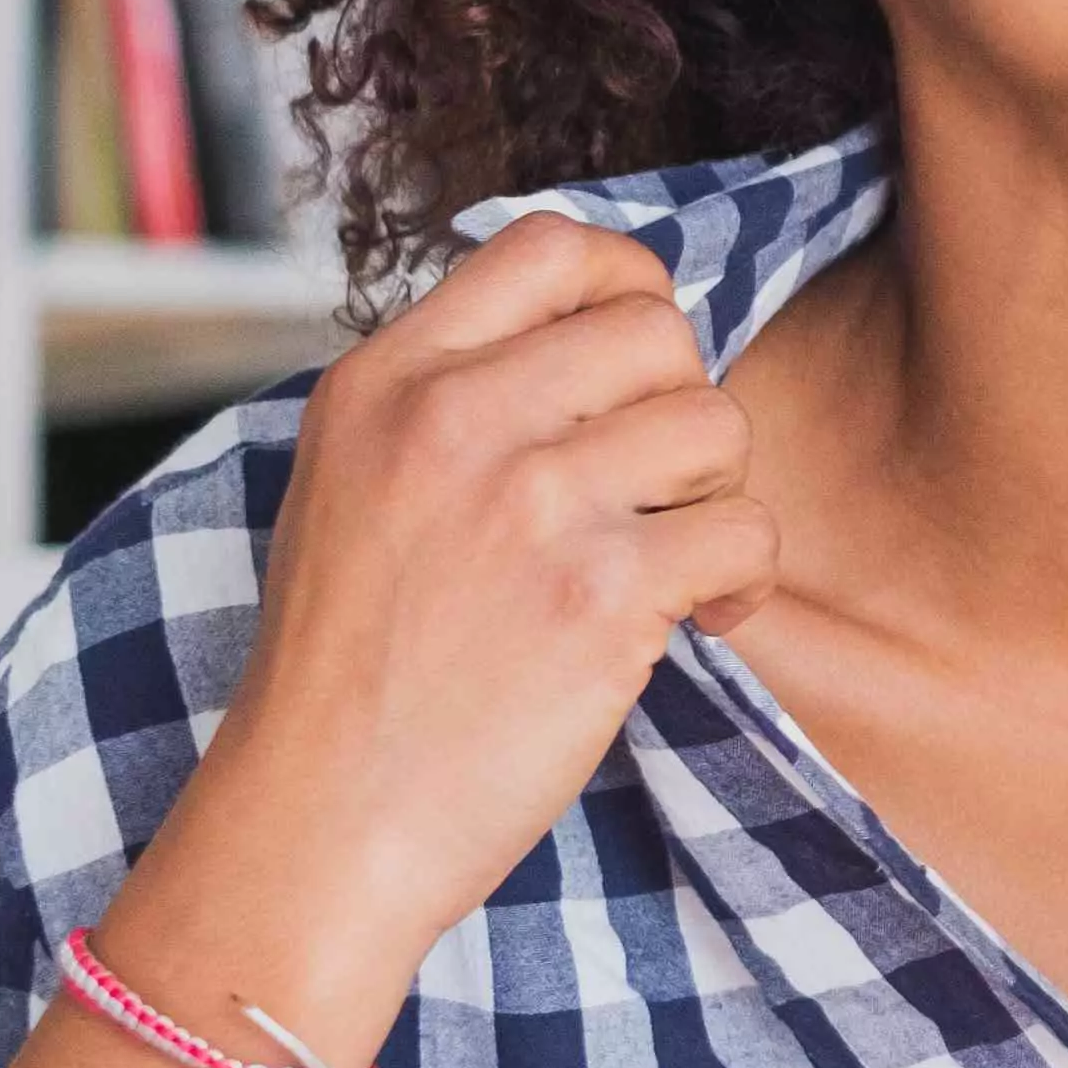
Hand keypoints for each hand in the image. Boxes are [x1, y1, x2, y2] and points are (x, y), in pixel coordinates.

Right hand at [118, 213, 778, 1061]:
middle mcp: (456, 419)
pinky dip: (747, 582)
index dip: (627, 288)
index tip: (637, 367)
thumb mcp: (350, 485)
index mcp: (387, 380)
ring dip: (721, 495)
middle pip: (657, 330)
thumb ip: (450, 402)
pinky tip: (703, 619)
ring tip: (677, 562)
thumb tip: (596, 340)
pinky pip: (747, 531)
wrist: (321, 822)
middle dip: (683, 406)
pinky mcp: (603, 595)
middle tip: (659, 491)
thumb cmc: (348, 670)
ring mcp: (532, 502)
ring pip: (717, 422)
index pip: (548, 246)